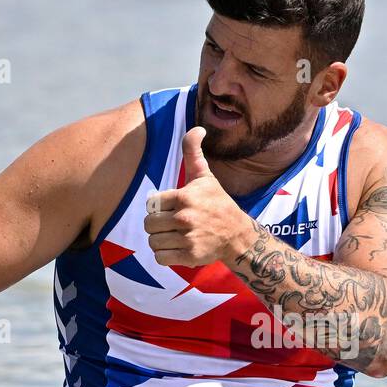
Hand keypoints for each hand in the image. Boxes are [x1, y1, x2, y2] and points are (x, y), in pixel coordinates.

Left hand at [144, 127, 255, 266]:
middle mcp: (184, 218)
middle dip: (157, 225)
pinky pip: (160, 258)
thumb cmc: (217, 203)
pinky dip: (165, 255)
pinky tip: (176, 248)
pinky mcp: (189, 257)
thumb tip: (197, 128)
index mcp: (184, 197)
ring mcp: (187, 239)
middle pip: (149, 224)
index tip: (171, 208)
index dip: (159, 207)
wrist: (237, 235)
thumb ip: (193, 152)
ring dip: (160, 241)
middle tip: (172, 224)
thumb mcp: (205, 176)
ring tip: (174, 236)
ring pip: (153, 242)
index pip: (151, 204)